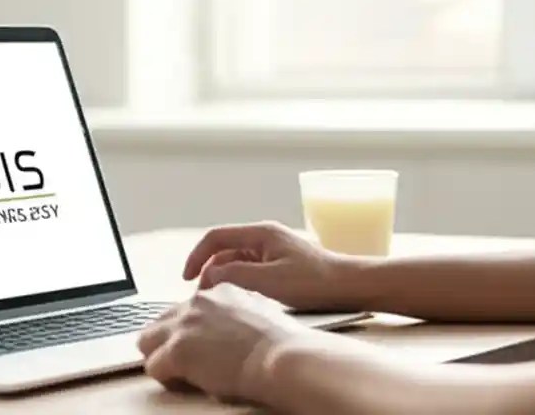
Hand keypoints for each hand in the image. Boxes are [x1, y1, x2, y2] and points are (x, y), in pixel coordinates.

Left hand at [137, 282, 315, 402]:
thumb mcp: (260, 311)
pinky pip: (153, 366)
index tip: (198, 346)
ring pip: (148, 341)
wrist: (281, 357)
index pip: (188, 309)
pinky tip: (182, 383)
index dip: (190, 331)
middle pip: (162, 321)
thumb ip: (239, 312)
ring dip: (160, 357)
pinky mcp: (177, 350)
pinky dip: (165, 378)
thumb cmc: (282, 344)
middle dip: (167, 341)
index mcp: (220, 292)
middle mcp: (198, 302)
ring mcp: (185, 324)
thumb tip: (232, 329)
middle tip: (182, 362)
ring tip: (178, 374)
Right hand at [183, 221, 363, 311]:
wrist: (348, 286)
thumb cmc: (313, 282)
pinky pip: (249, 269)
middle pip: (223, 249)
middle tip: (203, 298)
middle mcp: (264, 236)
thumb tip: (206, 278)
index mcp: (260, 233)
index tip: (186, 279)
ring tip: (218, 302)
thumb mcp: (268, 281)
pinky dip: (238, 282)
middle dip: (208, 271)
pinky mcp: (279, 264)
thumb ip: (234, 276)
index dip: (196, 256)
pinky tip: (239, 300)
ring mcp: (272, 250)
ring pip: (235, 261)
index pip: (215, 237)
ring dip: (223, 278)